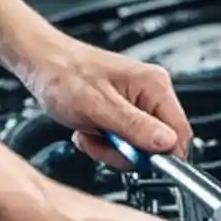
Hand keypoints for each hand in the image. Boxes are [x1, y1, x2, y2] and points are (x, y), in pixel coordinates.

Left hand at [19, 35, 193, 168]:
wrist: (40, 62)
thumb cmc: (63, 74)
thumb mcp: (97, 106)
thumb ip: (135, 127)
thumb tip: (167, 144)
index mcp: (155, 85)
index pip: (179, 132)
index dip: (160, 153)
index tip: (133, 158)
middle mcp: (153, 91)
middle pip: (160, 142)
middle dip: (129, 151)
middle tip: (103, 143)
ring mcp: (140, 101)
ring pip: (141, 145)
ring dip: (113, 148)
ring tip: (91, 134)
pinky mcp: (126, 109)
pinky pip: (128, 139)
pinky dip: (107, 143)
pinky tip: (90, 131)